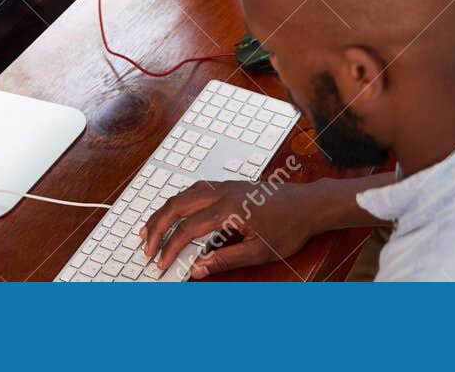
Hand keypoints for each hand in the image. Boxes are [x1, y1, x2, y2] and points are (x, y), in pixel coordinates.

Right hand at [138, 179, 322, 277]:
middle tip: (146, 248)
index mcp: (228, 209)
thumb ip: (225, 260)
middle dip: (157, 227)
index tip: (160, 264)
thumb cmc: (289, 227)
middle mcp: (223, 193)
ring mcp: (226, 186)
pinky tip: (175, 211)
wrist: (309, 204)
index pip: (187, 229)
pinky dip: (179, 201)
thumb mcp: (259, 252)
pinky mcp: (230, 185)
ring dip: (164, 211)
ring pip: (184, 194)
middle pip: (177, 206)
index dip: (170, 248)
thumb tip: (197, 270)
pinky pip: (196, 189)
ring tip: (150, 229)